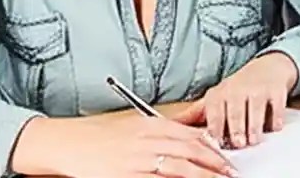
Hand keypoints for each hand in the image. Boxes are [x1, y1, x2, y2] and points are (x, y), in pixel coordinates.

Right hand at [16, 112, 237, 177]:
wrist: (70, 144)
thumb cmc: (101, 137)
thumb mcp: (136, 127)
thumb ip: (163, 133)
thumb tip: (192, 140)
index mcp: (152, 126)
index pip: (191, 135)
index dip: (212, 148)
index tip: (225, 157)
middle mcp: (148, 140)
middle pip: (190, 151)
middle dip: (214, 163)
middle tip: (230, 172)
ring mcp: (138, 159)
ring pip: (179, 168)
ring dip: (203, 176)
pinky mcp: (126, 175)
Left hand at [175, 51, 299, 149]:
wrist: (269, 66)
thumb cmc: (239, 87)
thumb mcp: (215, 98)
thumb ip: (193, 115)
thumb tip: (163, 126)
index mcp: (219, 95)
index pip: (214, 116)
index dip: (215, 133)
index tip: (215, 147)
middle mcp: (237, 91)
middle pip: (235, 115)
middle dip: (236, 131)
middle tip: (238, 145)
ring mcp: (258, 90)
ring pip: (255, 113)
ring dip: (254, 129)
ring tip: (253, 140)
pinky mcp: (276, 91)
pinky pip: (275, 109)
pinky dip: (274, 121)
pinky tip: (272, 127)